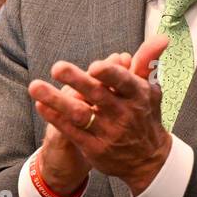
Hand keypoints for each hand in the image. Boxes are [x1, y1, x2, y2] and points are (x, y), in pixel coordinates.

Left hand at [30, 36, 172, 195]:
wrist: (147, 159)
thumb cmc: (145, 115)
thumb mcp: (150, 89)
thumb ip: (147, 61)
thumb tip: (161, 37)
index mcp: (137, 96)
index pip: (125, 82)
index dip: (110, 75)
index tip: (94, 66)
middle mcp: (123, 114)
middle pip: (98, 96)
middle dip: (77, 81)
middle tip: (57, 67)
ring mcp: (108, 133)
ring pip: (80, 114)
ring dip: (56, 100)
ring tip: (35, 86)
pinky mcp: (94, 148)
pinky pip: (72, 131)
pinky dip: (55, 118)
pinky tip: (41, 105)